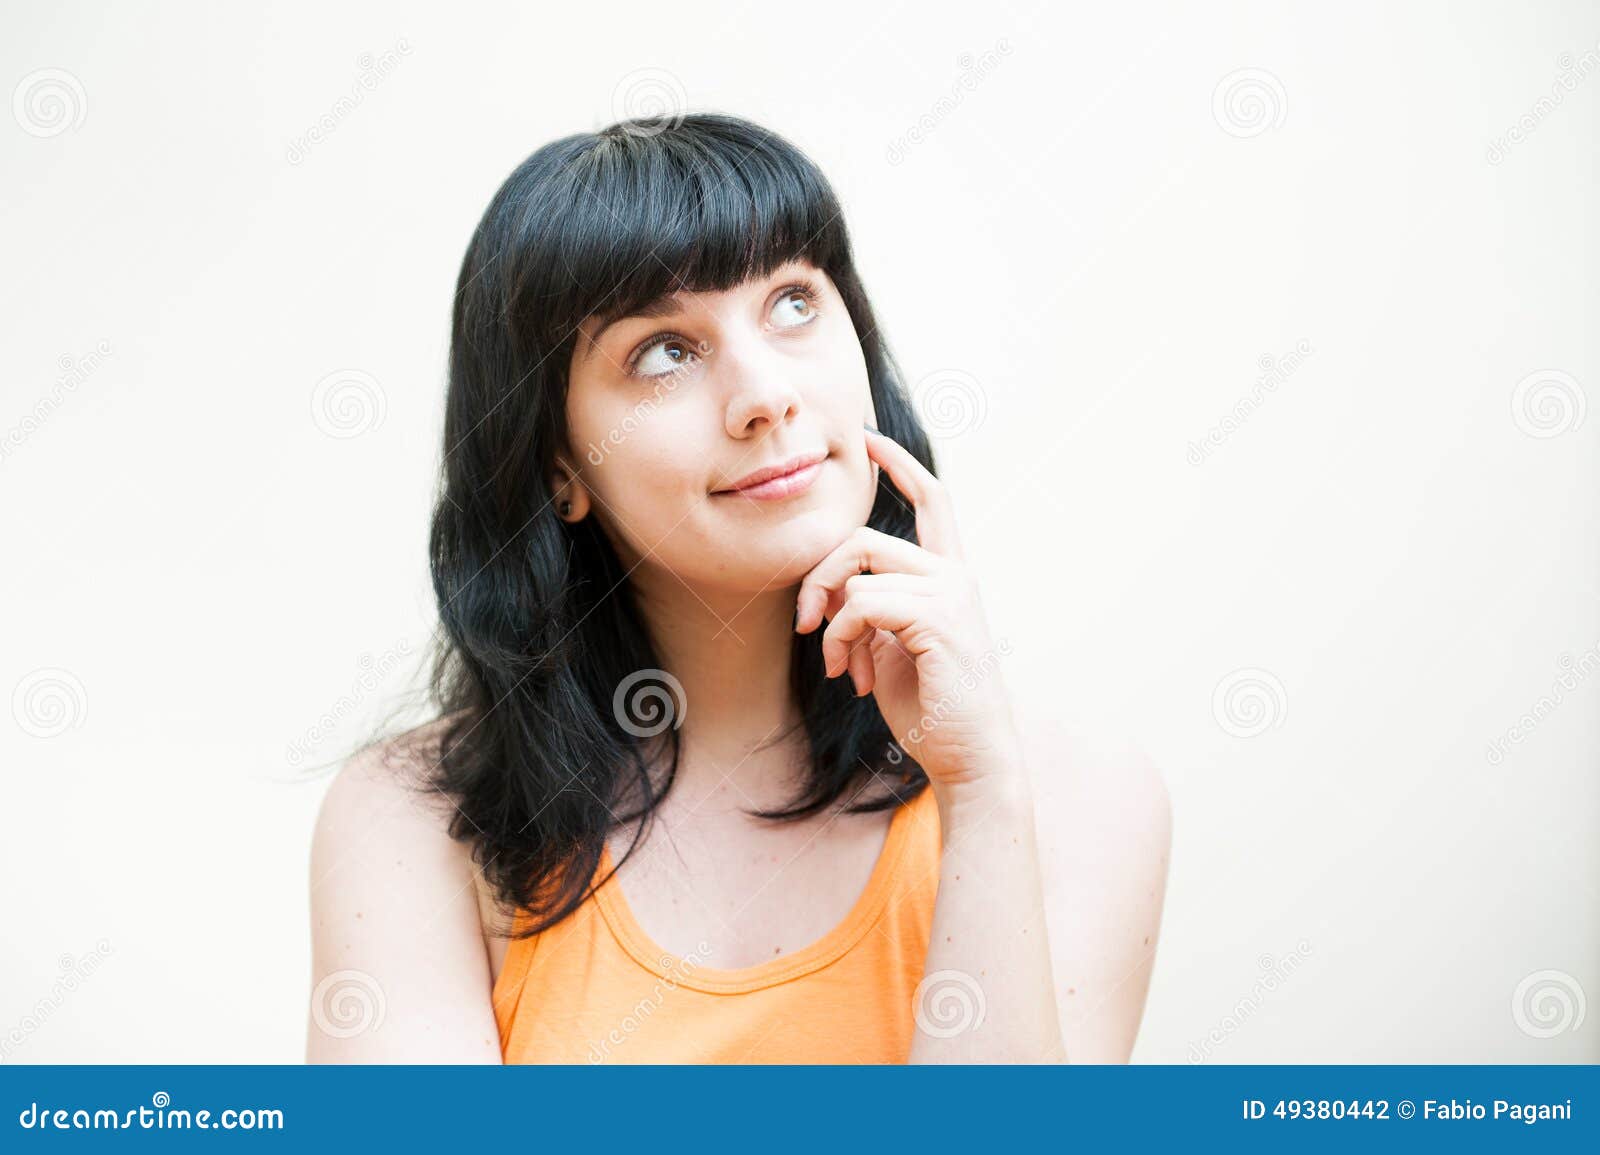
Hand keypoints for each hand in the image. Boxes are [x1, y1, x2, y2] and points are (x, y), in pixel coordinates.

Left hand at [795, 426, 1022, 794]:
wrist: (970, 757)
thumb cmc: (931, 708)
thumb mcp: (892, 647)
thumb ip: (874, 608)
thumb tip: (837, 592)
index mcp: (950, 577)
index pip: (932, 500)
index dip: (899, 465)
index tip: (868, 438)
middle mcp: (955, 575)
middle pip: (864, 537)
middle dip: (819, 575)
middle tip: (804, 622)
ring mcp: (949, 593)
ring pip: (857, 568)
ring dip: (830, 621)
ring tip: (836, 664)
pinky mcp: (937, 617)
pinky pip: (861, 603)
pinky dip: (839, 638)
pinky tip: (846, 674)